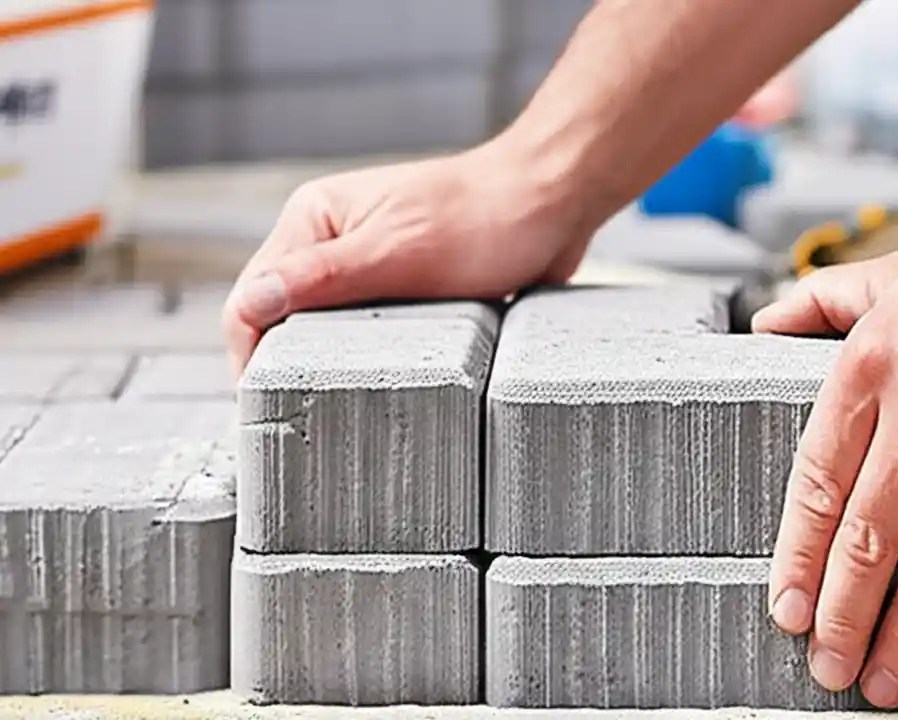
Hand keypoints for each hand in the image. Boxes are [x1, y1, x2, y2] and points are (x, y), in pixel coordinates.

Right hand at [221, 142, 594, 373]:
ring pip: (329, 328)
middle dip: (287, 362)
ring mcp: (371, 264)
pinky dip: (373, 356)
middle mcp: (335, 240)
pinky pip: (374, 332)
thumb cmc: (483, 219)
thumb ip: (319, 279)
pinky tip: (383, 382)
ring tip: (337, 406)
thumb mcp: (394, 252)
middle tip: (299, 416)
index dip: (249, 352)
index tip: (261, 404)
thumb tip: (251, 306)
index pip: (253, 293)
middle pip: (284, 316)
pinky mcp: (408, 288)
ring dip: (332, 361)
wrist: (554, 206)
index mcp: (315, 218)